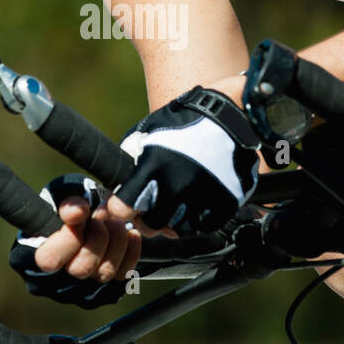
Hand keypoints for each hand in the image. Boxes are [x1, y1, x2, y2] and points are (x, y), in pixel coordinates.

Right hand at [8, 174, 141, 307]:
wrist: (91, 219)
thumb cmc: (69, 207)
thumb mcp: (63, 195)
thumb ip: (67, 202)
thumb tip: (76, 212)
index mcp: (29, 258)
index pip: (48, 260)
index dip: (69, 237)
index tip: (82, 216)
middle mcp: (52, 283)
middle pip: (81, 268)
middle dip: (97, 234)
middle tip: (99, 217)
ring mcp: (79, 292)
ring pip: (105, 272)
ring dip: (116, 239)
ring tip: (113, 221)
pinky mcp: (105, 293)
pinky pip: (123, 275)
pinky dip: (130, 250)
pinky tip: (129, 233)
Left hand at [105, 86, 260, 235]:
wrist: (230, 113)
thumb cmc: (185, 121)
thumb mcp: (149, 133)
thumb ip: (129, 162)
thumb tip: (112, 191)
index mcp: (155, 166)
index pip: (124, 207)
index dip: (120, 208)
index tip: (123, 205)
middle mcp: (179, 185)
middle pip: (151, 225)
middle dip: (146, 219)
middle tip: (150, 208)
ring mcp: (204, 197)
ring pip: (178, 230)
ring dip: (172, 221)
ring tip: (174, 204)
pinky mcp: (226, 203)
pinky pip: (204, 227)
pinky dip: (197, 220)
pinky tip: (195, 204)